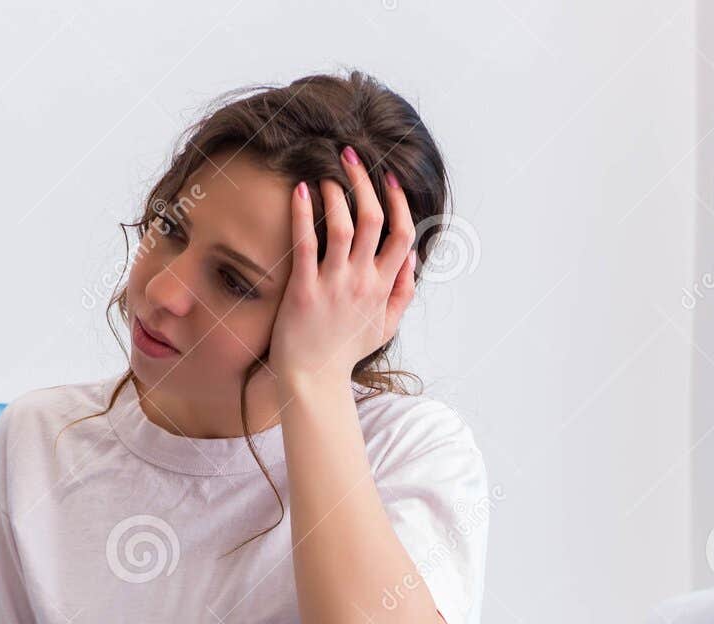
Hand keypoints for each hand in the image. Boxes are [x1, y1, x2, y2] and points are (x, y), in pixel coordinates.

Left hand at [268, 146, 415, 385]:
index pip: (402, 236)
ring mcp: (334, 286)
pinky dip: (305, 214)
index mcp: (383, 289)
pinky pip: (306, 245)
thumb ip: (402, 292)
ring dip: (337, 192)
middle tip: (351, 155)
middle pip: (375, 222)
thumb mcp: (385, 326)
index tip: (389, 177)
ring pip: (344, 227)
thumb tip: (411, 256)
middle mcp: (363, 284)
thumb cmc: (345, 352)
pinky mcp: (305, 291)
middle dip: (366, 182)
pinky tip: (302, 190)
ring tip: (327, 169)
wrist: (314, 380)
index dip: (399, 202)